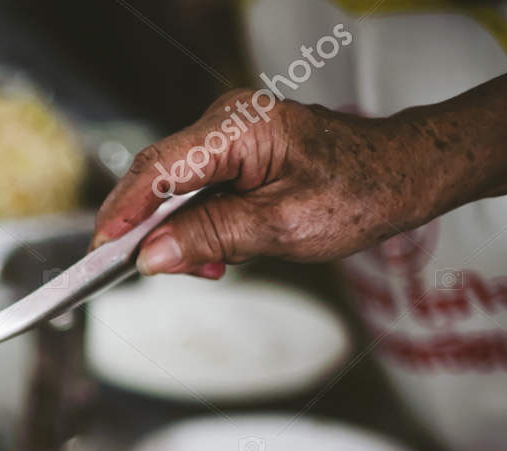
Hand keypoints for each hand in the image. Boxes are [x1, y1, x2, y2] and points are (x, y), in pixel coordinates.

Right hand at [93, 92, 441, 277]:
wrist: (404, 174)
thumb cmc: (360, 192)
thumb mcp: (282, 228)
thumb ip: (211, 237)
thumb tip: (153, 255)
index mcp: (239, 127)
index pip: (158, 168)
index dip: (122, 211)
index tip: (101, 251)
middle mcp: (227, 122)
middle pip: (160, 180)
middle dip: (156, 232)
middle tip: (171, 272)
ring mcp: (230, 136)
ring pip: (177, 192)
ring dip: (183, 235)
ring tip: (214, 265)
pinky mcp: (235, 154)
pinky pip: (198, 192)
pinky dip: (200, 226)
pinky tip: (222, 251)